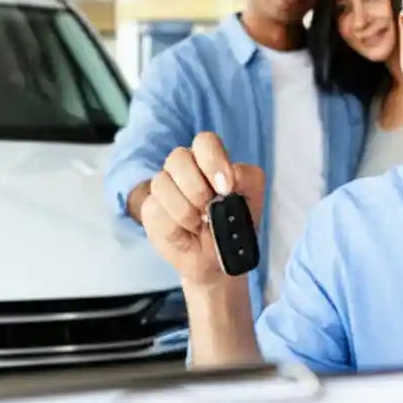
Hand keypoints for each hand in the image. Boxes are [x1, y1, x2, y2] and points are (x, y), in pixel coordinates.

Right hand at [141, 132, 265, 287]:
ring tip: (200, 225)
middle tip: (210, 211)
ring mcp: (164, 187)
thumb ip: (247, 179)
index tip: (225, 188)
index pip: (205, 142)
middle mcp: (184, 168)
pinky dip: (174, 224)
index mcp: (209, 160)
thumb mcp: (252, 200)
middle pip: (178, 157)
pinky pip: (154, 209)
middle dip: (197, 189)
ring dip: (186, 210)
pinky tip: (186, 232)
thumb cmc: (234, 225)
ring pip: (162, 182)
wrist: (220, 260)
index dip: (213, 161)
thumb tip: (229, 176)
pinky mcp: (150, 209)